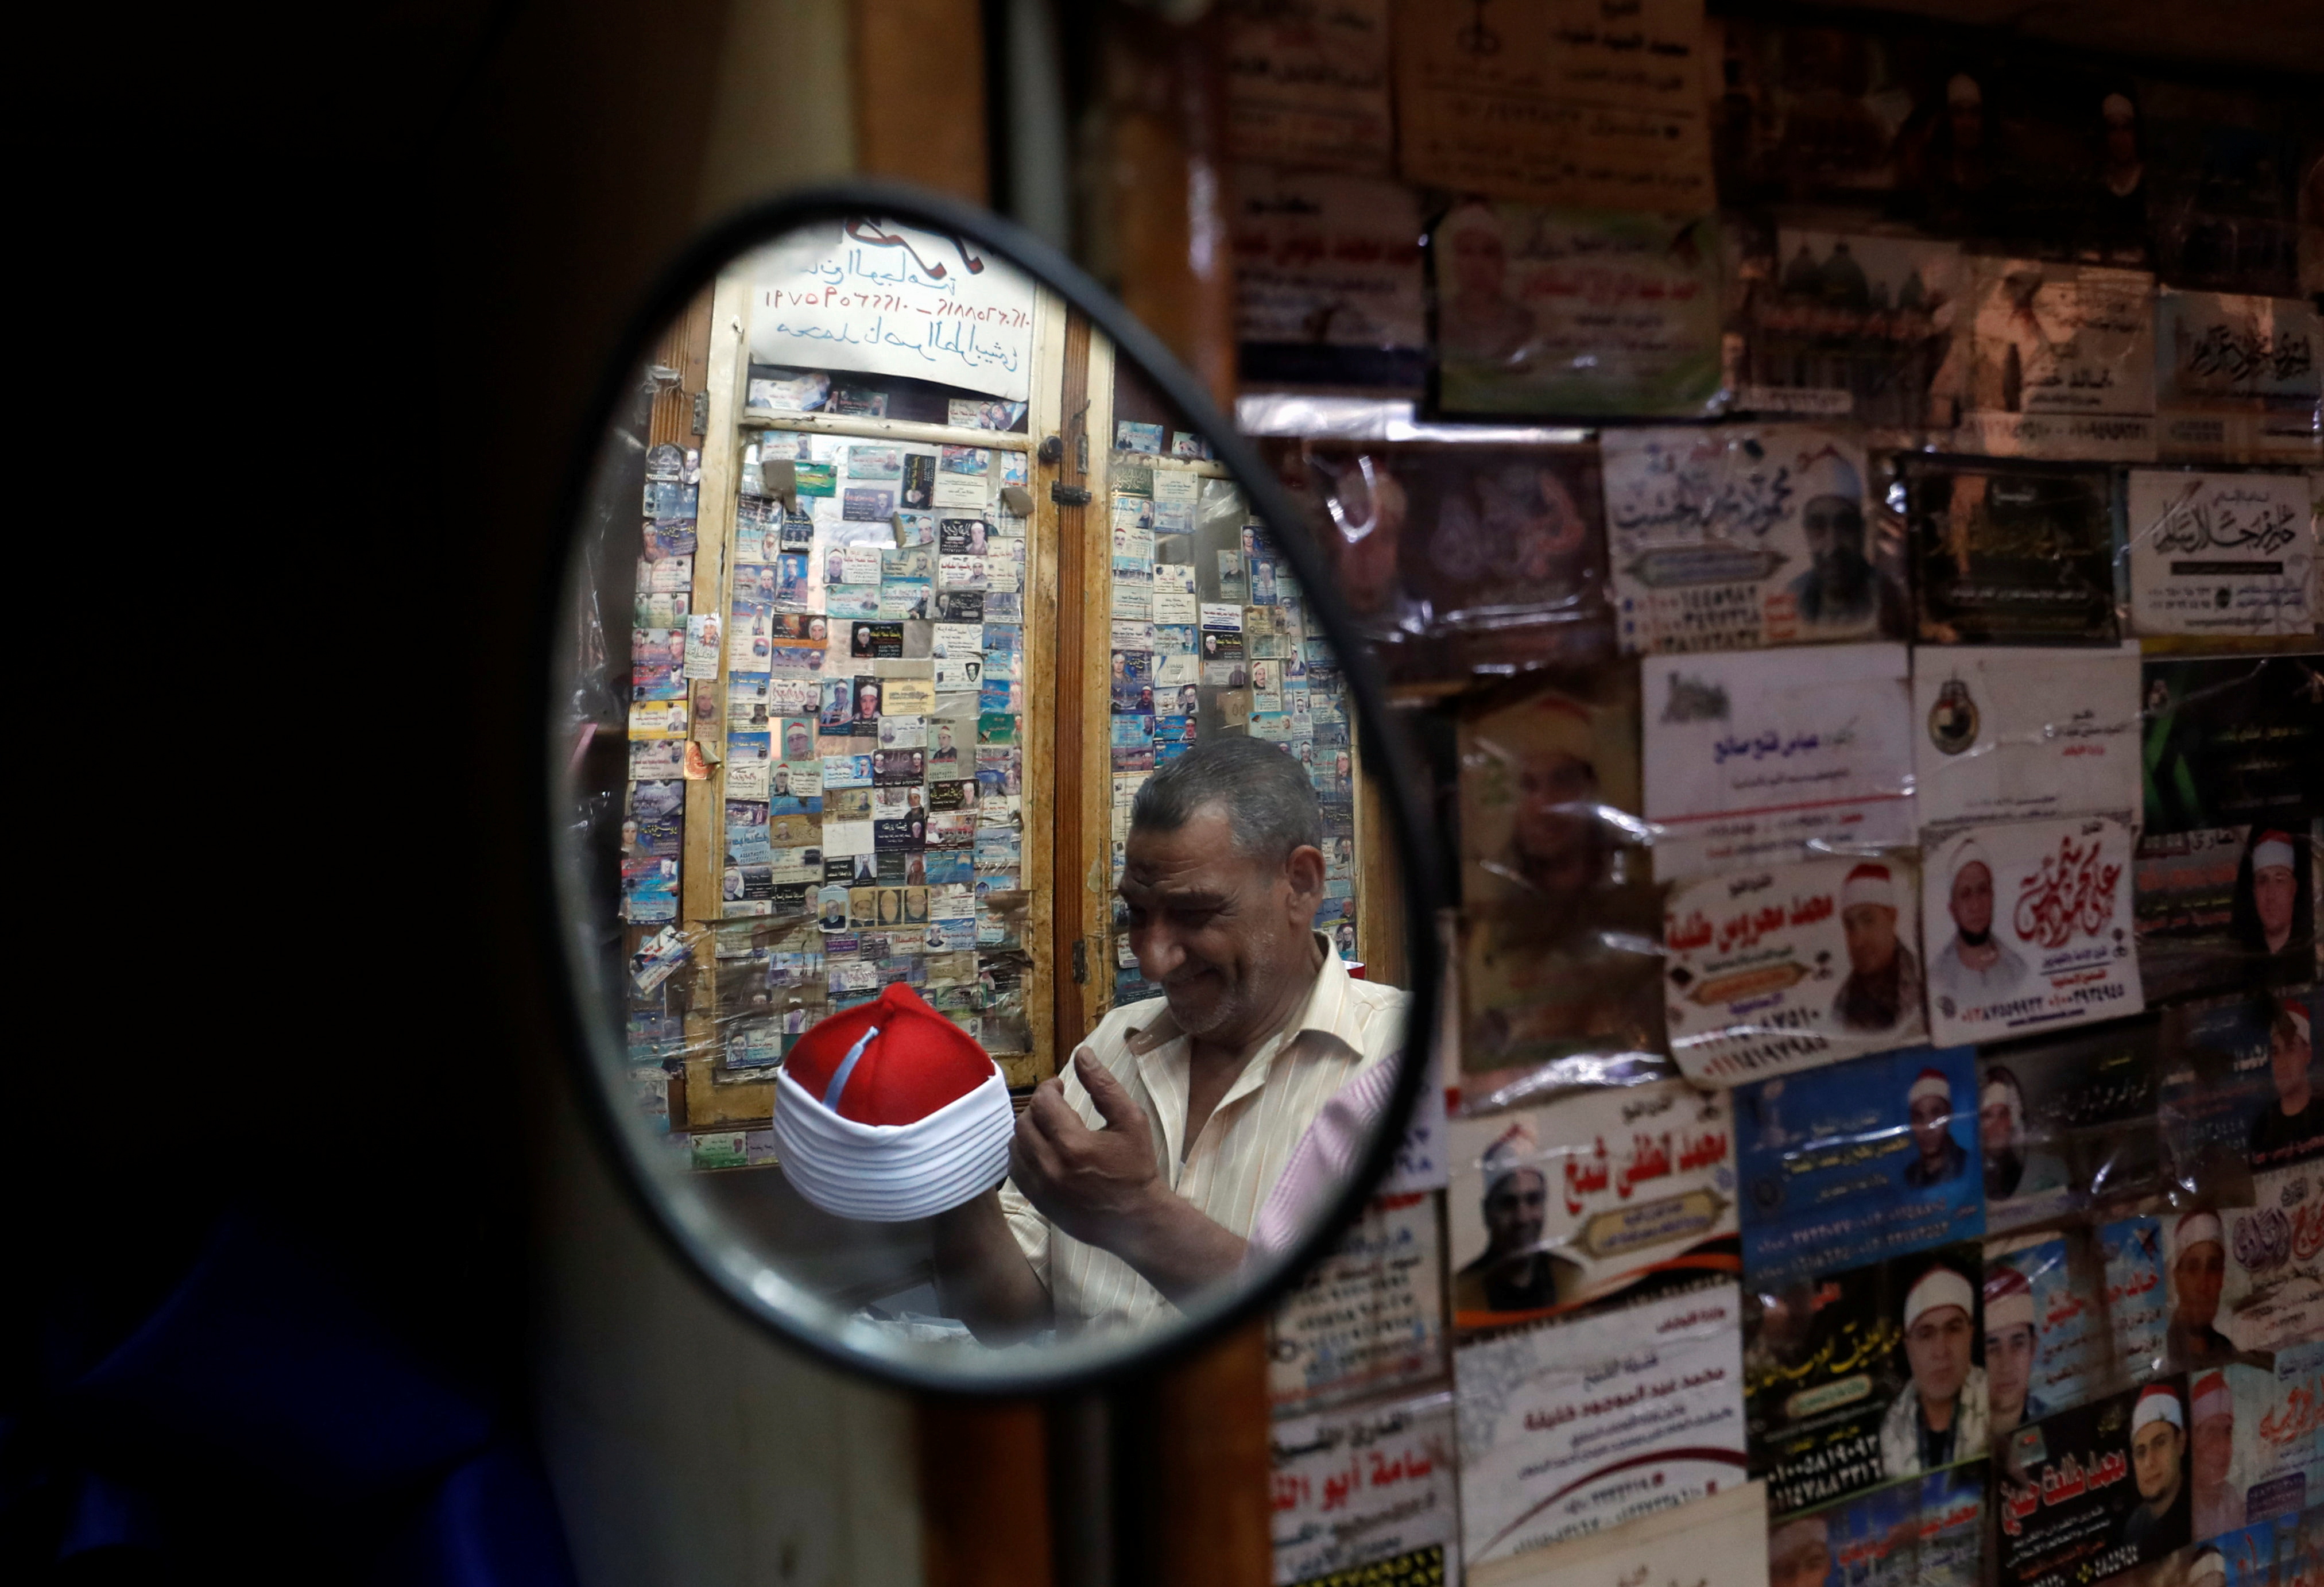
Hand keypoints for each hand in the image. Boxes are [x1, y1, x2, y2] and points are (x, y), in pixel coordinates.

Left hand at [1011, 1052, 1163, 1248]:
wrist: (1136, 1219)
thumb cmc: (1136, 1167)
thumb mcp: (1130, 1120)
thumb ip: (1104, 1085)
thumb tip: (1082, 1054)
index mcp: (1074, 1144)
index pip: (1043, 1102)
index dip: (1049, 1088)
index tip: (1060, 1086)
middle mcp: (1051, 1167)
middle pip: (1023, 1122)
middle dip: (1037, 1107)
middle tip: (1054, 1105)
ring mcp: (1041, 1188)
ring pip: (1014, 1146)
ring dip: (1027, 1129)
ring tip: (1047, 1127)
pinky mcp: (1037, 1202)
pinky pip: (1015, 1170)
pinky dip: (1022, 1153)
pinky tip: (1040, 1149)